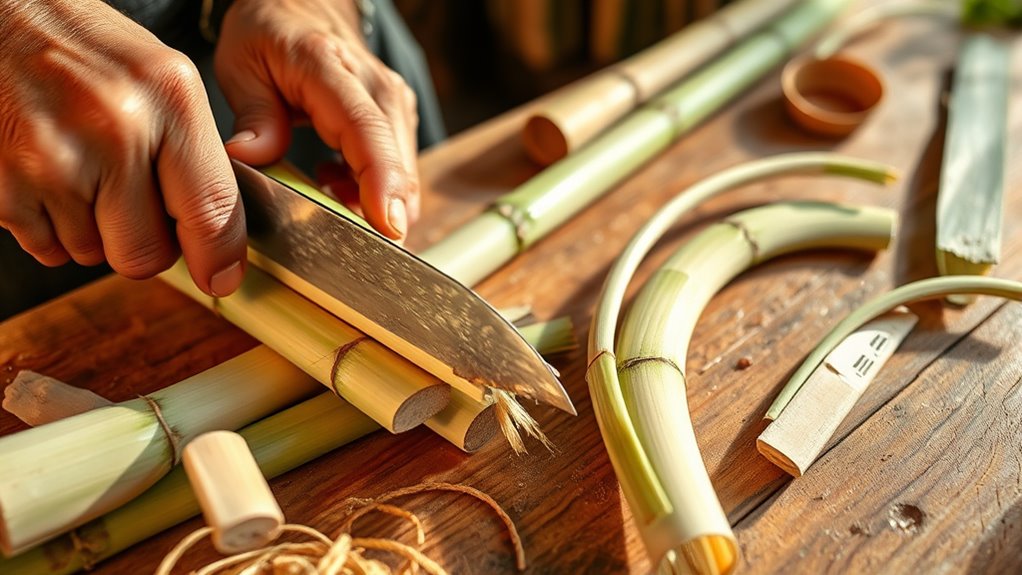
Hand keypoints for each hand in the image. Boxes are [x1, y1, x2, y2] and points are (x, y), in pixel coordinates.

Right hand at [0, 0, 246, 295]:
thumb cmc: (80, 46)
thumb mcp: (162, 81)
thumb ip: (195, 157)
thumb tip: (219, 243)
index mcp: (169, 99)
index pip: (211, 210)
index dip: (218, 259)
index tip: (220, 279)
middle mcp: (115, 129)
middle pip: (147, 253)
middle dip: (142, 244)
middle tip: (128, 201)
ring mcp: (53, 159)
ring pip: (92, 255)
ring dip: (91, 231)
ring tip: (79, 171)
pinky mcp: (5, 183)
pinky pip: (44, 246)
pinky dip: (48, 226)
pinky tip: (46, 174)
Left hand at [215, 0, 419, 240]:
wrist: (301, 7)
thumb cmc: (269, 36)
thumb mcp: (242, 63)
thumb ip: (254, 113)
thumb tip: (252, 157)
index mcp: (330, 69)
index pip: (367, 129)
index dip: (382, 180)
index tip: (388, 224)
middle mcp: (376, 86)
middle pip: (397, 163)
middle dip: (381, 212)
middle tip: (335, 236)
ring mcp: (395, 103)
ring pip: (403, 174)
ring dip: (372, 203)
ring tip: (323, 189)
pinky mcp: (400, 119)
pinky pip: (398, 171)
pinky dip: (372, 191)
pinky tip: (334, 181)